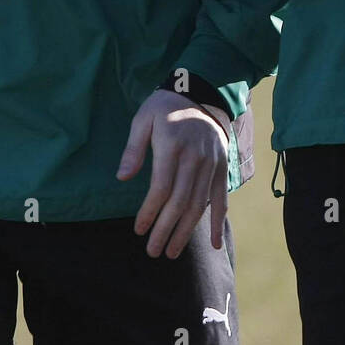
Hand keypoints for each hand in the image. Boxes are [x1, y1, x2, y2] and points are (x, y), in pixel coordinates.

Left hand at [116, 89, 231, 258]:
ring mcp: (211, 164)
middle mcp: (195, 159)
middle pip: (180, 202)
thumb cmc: (165, 107)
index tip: (139, 230)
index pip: (161, 188)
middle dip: (166, 230)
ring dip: (186, 232)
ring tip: (173, 252)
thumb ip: (133, 149)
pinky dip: (218, 221)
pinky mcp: (222, 167)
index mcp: (172, 147)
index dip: (150, 212)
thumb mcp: (143, 119)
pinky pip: (221, 198)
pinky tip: (214, 243)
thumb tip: (122, 177)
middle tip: (153, 251)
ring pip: (199, 204)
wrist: (202, 92)